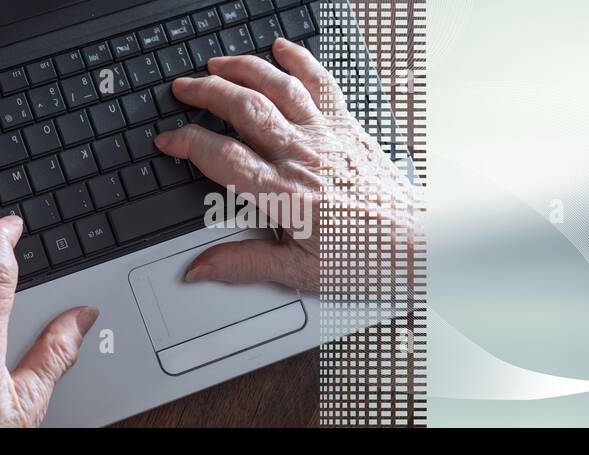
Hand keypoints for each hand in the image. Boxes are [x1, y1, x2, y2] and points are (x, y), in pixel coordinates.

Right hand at [155, 38, 419, 291]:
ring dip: (243, 69)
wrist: (420, 242)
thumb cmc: (367, 258)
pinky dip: (299, 59)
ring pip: (277, 86)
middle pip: (244, 109)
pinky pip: (321, 82)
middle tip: (181, 88)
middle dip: (205, 93)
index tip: (168, 139)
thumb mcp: (299, 273)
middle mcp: (304, 156)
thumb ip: (244, 265)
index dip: (188, 143)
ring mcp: (327, 135)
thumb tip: (199, 268)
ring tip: (216, 64)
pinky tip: (281, 48)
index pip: (222, 157)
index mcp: (285, 194)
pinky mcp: (348, 126)